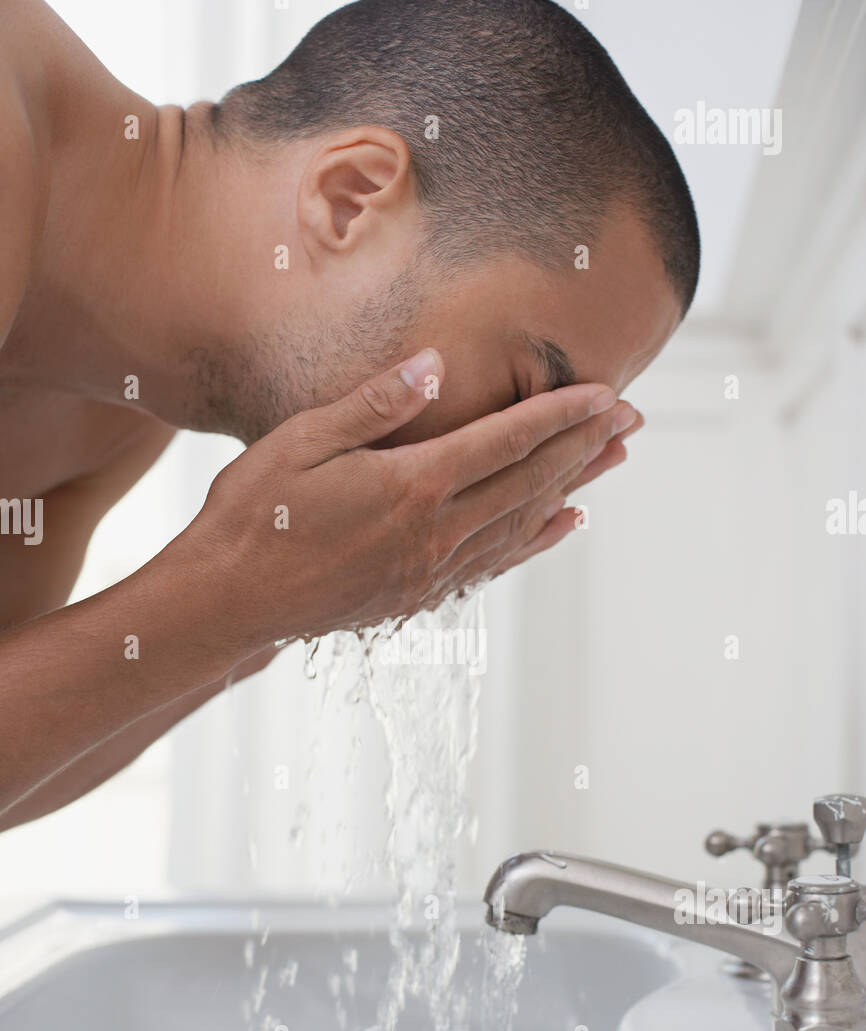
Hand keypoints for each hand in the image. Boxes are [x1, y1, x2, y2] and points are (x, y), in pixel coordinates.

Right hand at [186, 348, 639, 653]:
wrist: (227, 605)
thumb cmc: (253, 516)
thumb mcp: (301, 442)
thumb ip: (374, 404)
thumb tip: (435, 365)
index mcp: (412, 487)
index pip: (508, 441)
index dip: (562, 415)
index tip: (608, 393)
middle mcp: (435, 534)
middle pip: (530, 481)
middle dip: (585, 446)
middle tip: (633, 420)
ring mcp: (431, 570)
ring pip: (523, 522)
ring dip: (573, 487)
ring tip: (613, 461)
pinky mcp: (418, 595)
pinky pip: (497, 563)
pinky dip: (537, 539)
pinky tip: (564, 524)